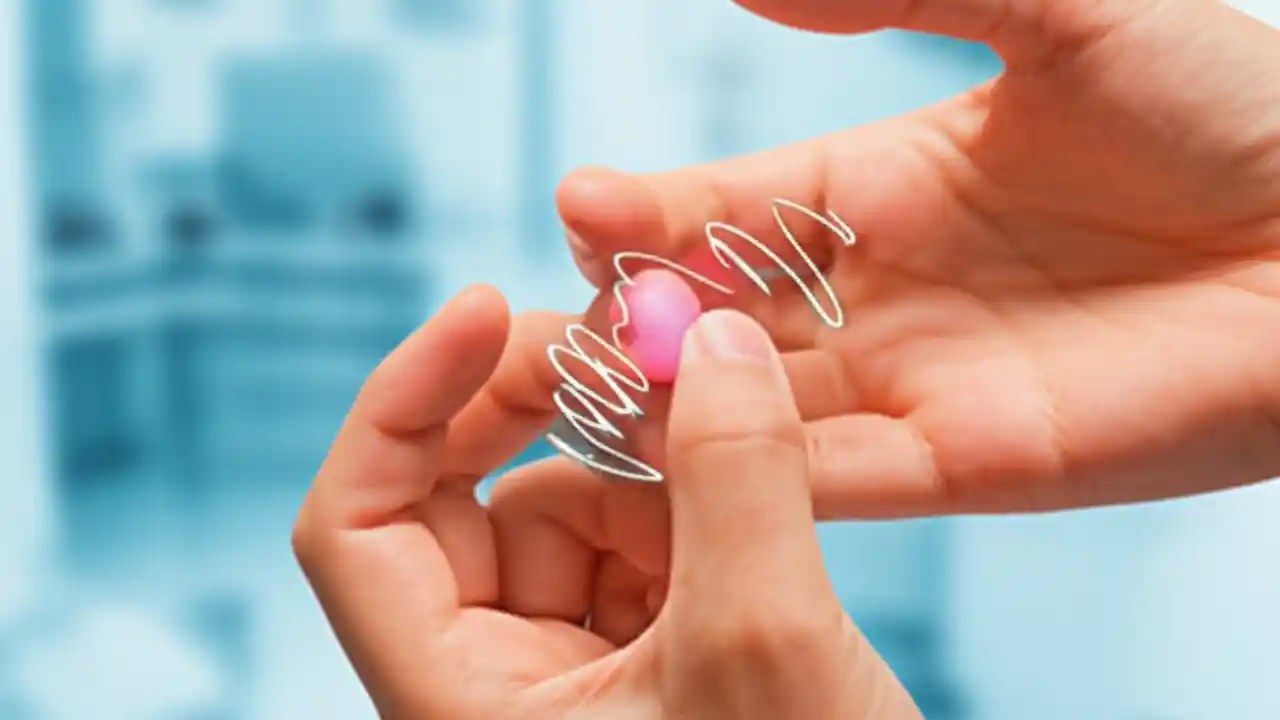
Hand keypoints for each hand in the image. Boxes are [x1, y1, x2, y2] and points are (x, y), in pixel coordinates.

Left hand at [293, 287, 918, 718]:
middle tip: (625, 337)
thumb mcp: (763, 649)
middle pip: (461, 500)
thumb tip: (713, 337)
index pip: (353, 529)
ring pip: (568, 510)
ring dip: (650, 464)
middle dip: (540, 408)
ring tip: (741, 452)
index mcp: (460, 707)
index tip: (484, 307)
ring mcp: (569, 672)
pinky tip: (762, 506)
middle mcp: (495, 685)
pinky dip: (695, 503)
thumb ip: (736, 479)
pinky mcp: (643, 660)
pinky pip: (638, 543)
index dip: (400, 400)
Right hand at [556, 0, 1279, 515]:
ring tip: (593, 392)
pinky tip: (685, 463)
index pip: (728, 208)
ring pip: (757, 407)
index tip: (581, 202)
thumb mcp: (1050, 12)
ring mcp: (916, 383)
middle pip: (719, 316)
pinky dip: (759, 475)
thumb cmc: (1226, 106)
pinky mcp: (968, 465)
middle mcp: (880, 291)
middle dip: (637, 319)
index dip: (651, 212)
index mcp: (880, 185)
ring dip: (674, 406)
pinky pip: (839, 479)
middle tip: (567, 317)